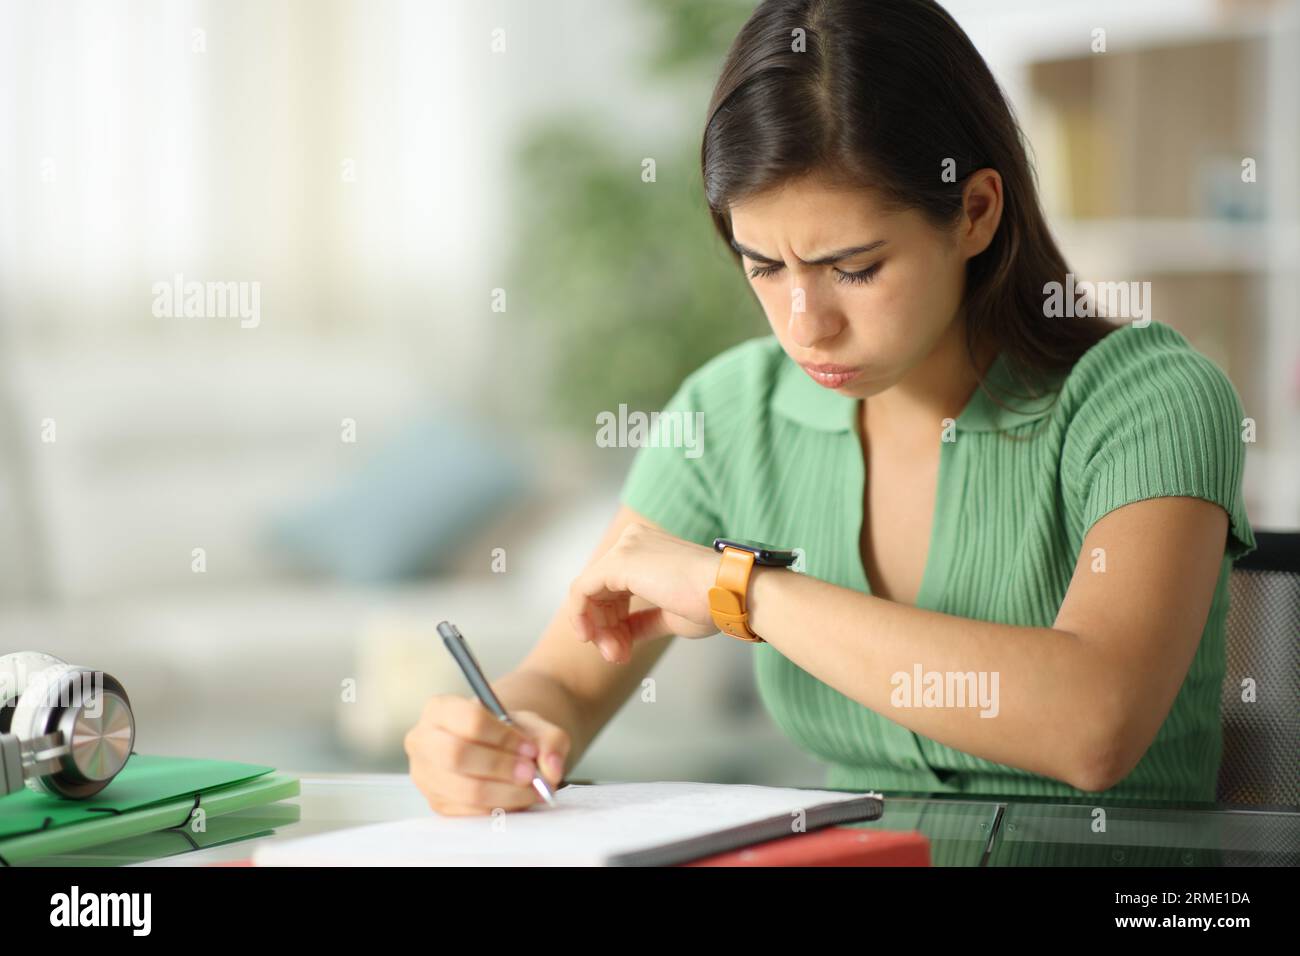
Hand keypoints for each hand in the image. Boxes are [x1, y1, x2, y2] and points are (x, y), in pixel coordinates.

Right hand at [404, 696, 568, 815]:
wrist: (496, 748)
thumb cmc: (507, 733)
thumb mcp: (532, 725)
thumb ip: (550, 740)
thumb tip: (551, 768)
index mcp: (440, 709)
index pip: (470, 720)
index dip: (504, 737)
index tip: (529, 749)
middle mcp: (423, 740)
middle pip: (457, 755)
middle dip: (500, 767)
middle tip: (530, 773)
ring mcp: (426, 775)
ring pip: (465, 789)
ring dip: (506, 792)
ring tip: (531, 788)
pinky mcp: (437, 803)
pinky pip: (469, 812)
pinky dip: (499, 808)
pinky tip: (517, 798)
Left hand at [566, 522, 719, 662]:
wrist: (731, 592)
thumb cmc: (713, 602)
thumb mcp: (670, 615)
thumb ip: (643, 621)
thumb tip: (625, 636)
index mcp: (648, 548)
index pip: (615, 587)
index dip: (614, 623)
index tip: (623, 651)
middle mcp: (633, 540)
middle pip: (600, 591)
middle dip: (604, 629)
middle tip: (617, 656)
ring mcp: (625, 548)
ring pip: (589, 592)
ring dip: (598, 629)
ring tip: (615, 654)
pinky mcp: (618, 561)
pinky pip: (582, 591)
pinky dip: (583, 617)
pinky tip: (594, 638)